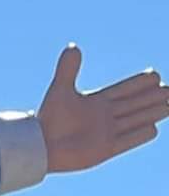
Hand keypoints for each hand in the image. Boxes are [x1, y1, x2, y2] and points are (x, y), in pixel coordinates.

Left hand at [37, 45, 168, 172]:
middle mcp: (104, 117)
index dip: (138, 83)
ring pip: (136, 119)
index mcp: (96, 102)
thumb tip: (73, 46)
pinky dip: (141, 134)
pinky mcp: (106, 149)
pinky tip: (154, 128)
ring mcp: (106, 133)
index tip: (155, 75)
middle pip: (135, 104)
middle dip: (153, 96)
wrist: (41, 146)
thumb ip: (68, 69)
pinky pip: (129, 140)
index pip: (124, 90)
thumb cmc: (48, 118)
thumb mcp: (60, 90)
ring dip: (152, 112)